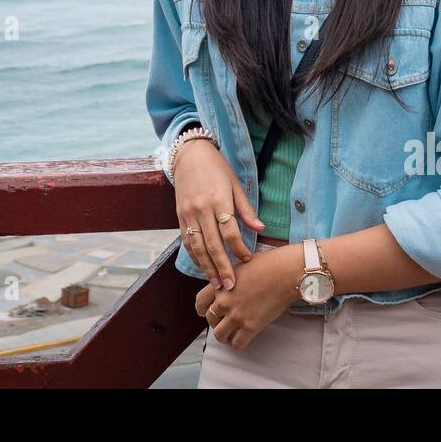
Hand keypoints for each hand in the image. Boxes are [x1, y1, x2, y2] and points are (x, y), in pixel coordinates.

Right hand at [173, 134, 263, 289]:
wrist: (189, 155)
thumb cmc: (217, 168)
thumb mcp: (235, 184)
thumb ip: (246, 209)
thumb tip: (261, 229)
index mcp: (218, 200)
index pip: (230, 231)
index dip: (239, 248)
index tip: (248, 260)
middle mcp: (201, 209)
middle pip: (212, 244)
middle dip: (222, 267)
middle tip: (230, 286)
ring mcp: (188, 214)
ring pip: (197, 247)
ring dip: (207, 267)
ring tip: (216, 283)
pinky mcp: (179, 216)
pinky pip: (186, 241)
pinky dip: (194, 256)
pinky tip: (202, 267)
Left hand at [194, 244, 300, 350]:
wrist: (285, 272)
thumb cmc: (267, 264)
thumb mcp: (240, 265)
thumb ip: (229, 278)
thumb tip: (227, 284)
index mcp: (220, 284)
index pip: (200, 301)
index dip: (202, 309)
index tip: (205, 312)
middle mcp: (224, 301)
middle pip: (210, 318)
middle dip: (216, 322)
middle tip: (224, 322)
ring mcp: (236, 315)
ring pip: (219, 335)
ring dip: (224, 336)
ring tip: (230, 335)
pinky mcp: (250, 326)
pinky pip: (237, 344)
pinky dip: (237, 345)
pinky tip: (241, 341)